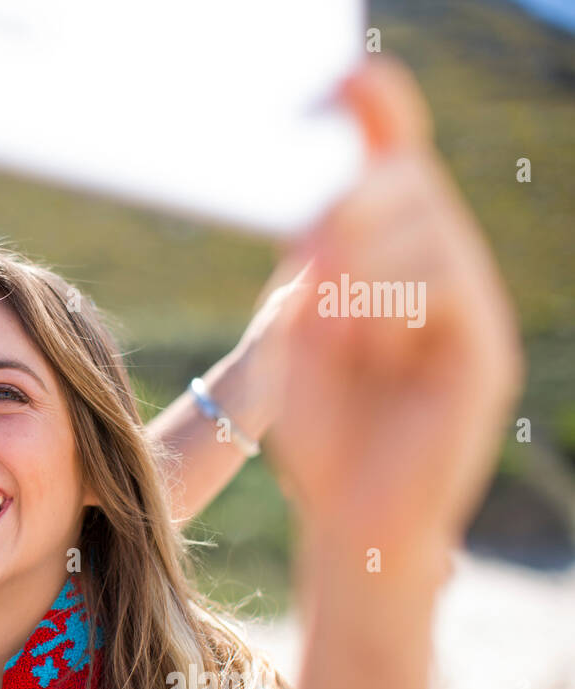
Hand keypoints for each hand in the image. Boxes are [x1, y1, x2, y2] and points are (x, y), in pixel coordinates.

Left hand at [268, 60, 522, 551]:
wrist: (351, 520)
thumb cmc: (321, 431)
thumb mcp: (299, 336)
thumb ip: (311, 270)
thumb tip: (321, 211)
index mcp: (387, 261)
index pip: (391, 169)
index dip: (375, 114)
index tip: (345, 73)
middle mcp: (434, 271)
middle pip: (408, 185)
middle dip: (354, 199)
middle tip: (309, 249)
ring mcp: (467, 309)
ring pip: (428, 227)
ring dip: (365, 255)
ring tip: (327, 311)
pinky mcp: (484, 352)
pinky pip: (448, 286)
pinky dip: (395, 294)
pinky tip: (360, 326)